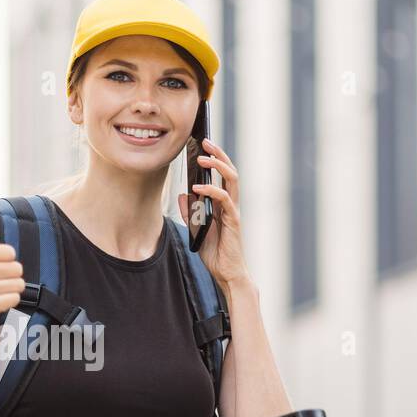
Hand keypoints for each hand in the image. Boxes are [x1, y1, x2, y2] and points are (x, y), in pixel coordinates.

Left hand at [179, 137, 250, 288]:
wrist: (226, 273)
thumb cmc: (215, 253)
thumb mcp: (196, 229)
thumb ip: (191, 212)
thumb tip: (183, 195)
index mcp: (224, 204)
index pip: (222, 175)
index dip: (215, 159)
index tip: (203, 146)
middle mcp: (231, 204)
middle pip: (229, 171)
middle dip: (218, 155)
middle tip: (205, 143)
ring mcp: (233, 211)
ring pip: (231, 180)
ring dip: (217, 166)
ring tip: (203, 158)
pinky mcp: (232, 221)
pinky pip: (224, 200)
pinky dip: (211, 191)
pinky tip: (197, 187)